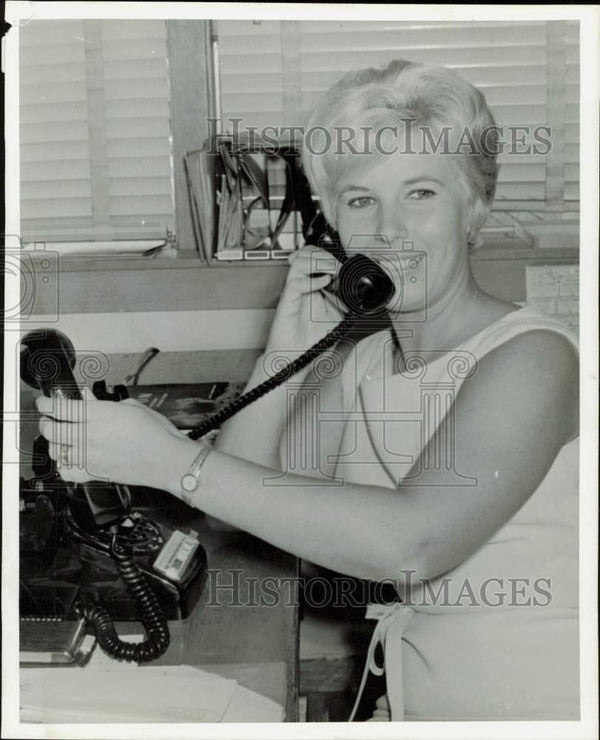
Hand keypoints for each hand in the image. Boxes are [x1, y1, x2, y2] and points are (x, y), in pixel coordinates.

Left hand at [36, 388, 188, 487]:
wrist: (168, 460)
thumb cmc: (157, 434)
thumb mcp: (132, 407)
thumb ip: (104, 402)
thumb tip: (87, 397)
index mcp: (100, 415)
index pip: (60, 408)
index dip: (46, 404)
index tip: (43, 403)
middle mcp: (90, 435)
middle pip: (51, 429)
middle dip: (45, 422)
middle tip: (50, 419)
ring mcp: (90, 457)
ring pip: (55, 450)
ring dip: (54, 442)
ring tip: (61, 438)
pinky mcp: (94, 474)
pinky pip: (66, 471)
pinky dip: (64, 464)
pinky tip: (71, 458)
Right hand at [265, 245, 344, 358]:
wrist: (296, 357)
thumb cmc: (311, 340)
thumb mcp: (338, 318)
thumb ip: (347, 303)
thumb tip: (364, 294)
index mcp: (313, 285)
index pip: (317, 256)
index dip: (331, 256)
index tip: (346, 268)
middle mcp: (302, 285)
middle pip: (307, 253)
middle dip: (326, 256)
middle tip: (339, 268)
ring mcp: (294, 292)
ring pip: (299, 261)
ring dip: (319, 262)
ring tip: (332, 272)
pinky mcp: (287, 302)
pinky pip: (295, 283)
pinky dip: (311, 280)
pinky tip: (323, 284)